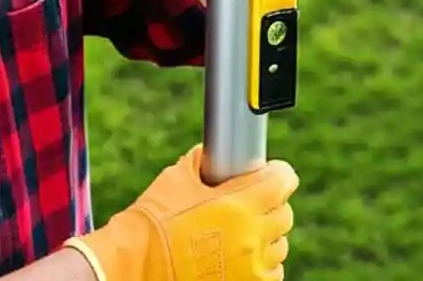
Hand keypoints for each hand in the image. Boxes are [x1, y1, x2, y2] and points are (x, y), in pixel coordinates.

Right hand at [63, 144, 297, 280]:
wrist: (138, 260)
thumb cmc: (155, 218)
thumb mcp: (176, 178)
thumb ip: (201, 162)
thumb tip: (212, 153)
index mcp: (239, 203)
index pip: (282, 181)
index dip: (278, 173)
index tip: (272, 172)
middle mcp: (252, 235)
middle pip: (284, 213)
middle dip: (271, 203)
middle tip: (253, 201)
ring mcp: (252, 265)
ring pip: (280, 244)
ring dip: (267, 235)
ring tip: (244, 231)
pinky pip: (272, 271)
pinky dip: (262, 261)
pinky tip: (242, 255)